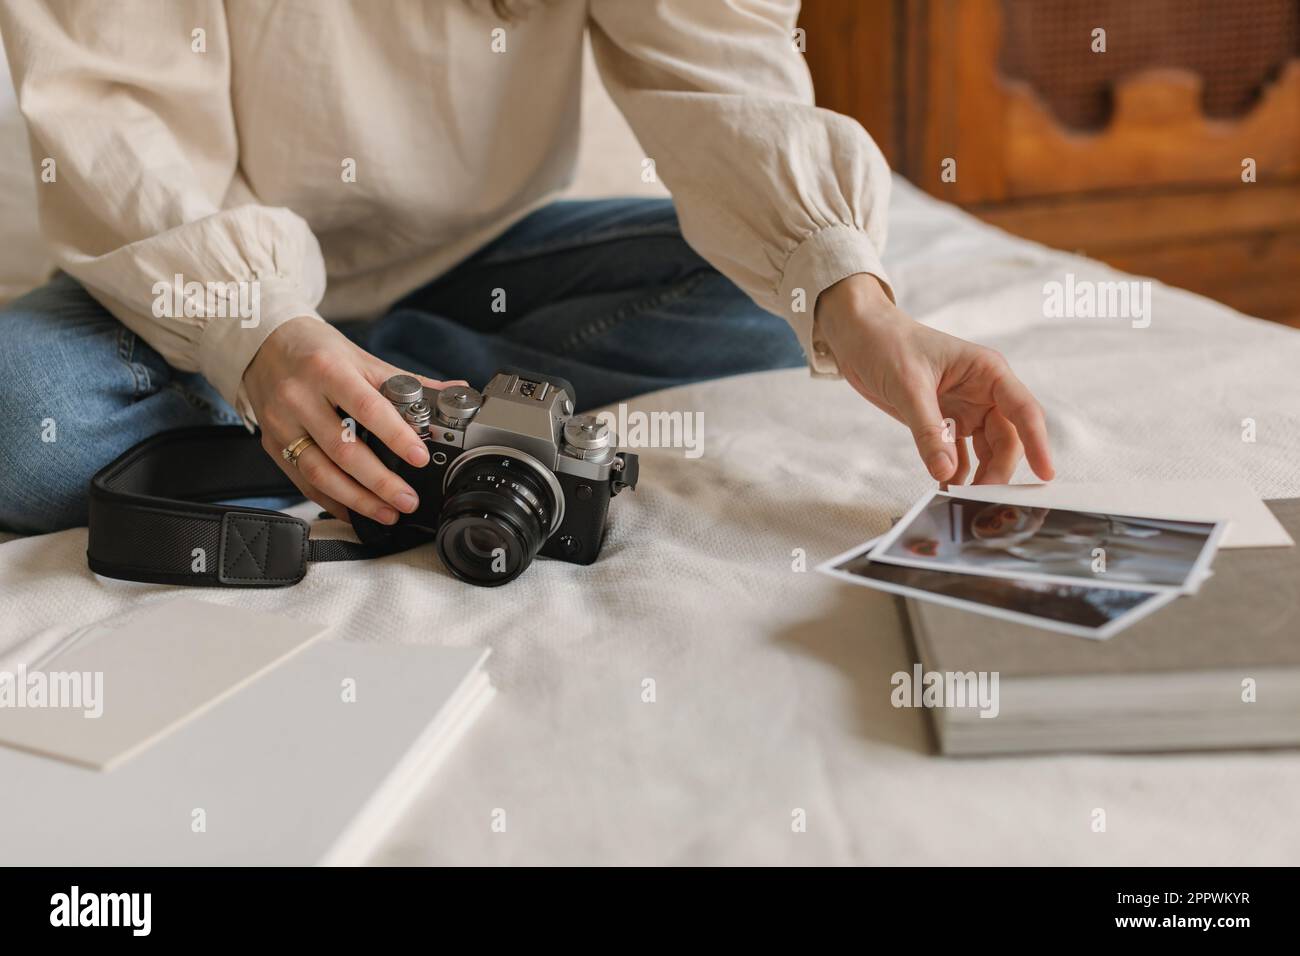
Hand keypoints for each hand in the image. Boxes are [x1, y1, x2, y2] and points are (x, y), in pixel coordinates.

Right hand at [242, 316, 463, 523]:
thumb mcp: (361, 357)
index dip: (396, 436)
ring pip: (320, 473)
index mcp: (327, 370)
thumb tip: (454, 392)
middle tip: (407, 500)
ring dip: (357, 500)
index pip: (367, 408)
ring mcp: (281, 424)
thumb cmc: (316, 351)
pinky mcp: (271, 444)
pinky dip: (331, 501)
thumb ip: (407, 381)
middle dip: (379, 482)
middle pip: (342, 450)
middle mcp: (299, 398)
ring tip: (387, 512)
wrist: (262, 344)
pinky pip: (302, 481)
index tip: (419, 457)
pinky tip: (354, 512)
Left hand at [815, 275, 1053, 485]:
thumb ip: (929, 431)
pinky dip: (955, 473)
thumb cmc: (887, 343)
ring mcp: (964, 408)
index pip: (1023, 411)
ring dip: (977, 476)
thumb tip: (947, 473)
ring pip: (985, 451)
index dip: (1038, 443)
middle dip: (997, 470)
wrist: (858, 334)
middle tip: (980, 497)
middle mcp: (983, 392)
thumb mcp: (908, 387)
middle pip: (1006, 440)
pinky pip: (958, 454)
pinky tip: (945, 488)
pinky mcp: (944, 421)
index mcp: (987, 372)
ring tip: (962, 498)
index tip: (1045, 473)